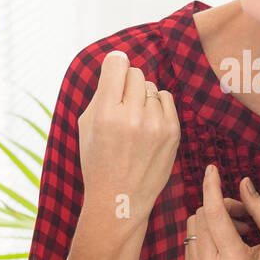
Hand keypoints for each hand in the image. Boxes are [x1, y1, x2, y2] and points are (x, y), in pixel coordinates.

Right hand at [77, 50, 179, 222]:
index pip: (117, 63)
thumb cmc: (98, 159)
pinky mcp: (173, 131)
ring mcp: (156, 125)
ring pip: (151, 87)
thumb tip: (118, 61)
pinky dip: (157, 106)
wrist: (120, 198)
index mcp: (106, 113)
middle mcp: (133, 117)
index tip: (113, 70)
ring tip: (133, 123)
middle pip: (135, 73)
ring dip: (142, 98)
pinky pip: (166, 98)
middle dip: (127, 84)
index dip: (114, 64)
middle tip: (121, 105)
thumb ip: (101, 91)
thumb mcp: (87, 125)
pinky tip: (147, 125)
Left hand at [184, 164, 259, 259]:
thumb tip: (243, 183)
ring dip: (214, 220)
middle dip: (223, 206)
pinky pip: (191, 240)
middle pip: (202, 214)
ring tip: (239, 233)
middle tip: (245, 216)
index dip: (211, 186)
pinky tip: (227, 245)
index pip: (214, 212)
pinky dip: (208, 234)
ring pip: (194, 225)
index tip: (212, 169)